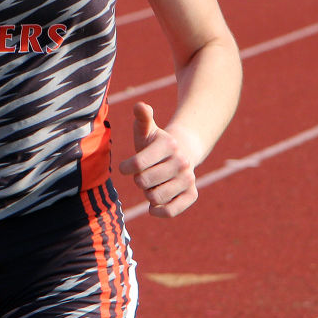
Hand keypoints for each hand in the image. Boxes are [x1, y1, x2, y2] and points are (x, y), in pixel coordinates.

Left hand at [117, 102, 200, 217]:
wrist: (180, 153)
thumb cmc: (155, 143)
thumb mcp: (147, 129)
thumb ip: (142, 117)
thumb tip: (140, 106)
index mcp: (168, 145)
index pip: (137, 164)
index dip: (126, 168)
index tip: (125, 168)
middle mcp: (181, 162)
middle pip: (143, 182)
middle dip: (138, 180)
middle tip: (144, 174)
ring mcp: (188, 178)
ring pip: (155, 197)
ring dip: (147, 194)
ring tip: (152, 184)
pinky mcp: (192, 194)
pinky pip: (171, 211)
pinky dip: (159, 211)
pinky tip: (153, 206)